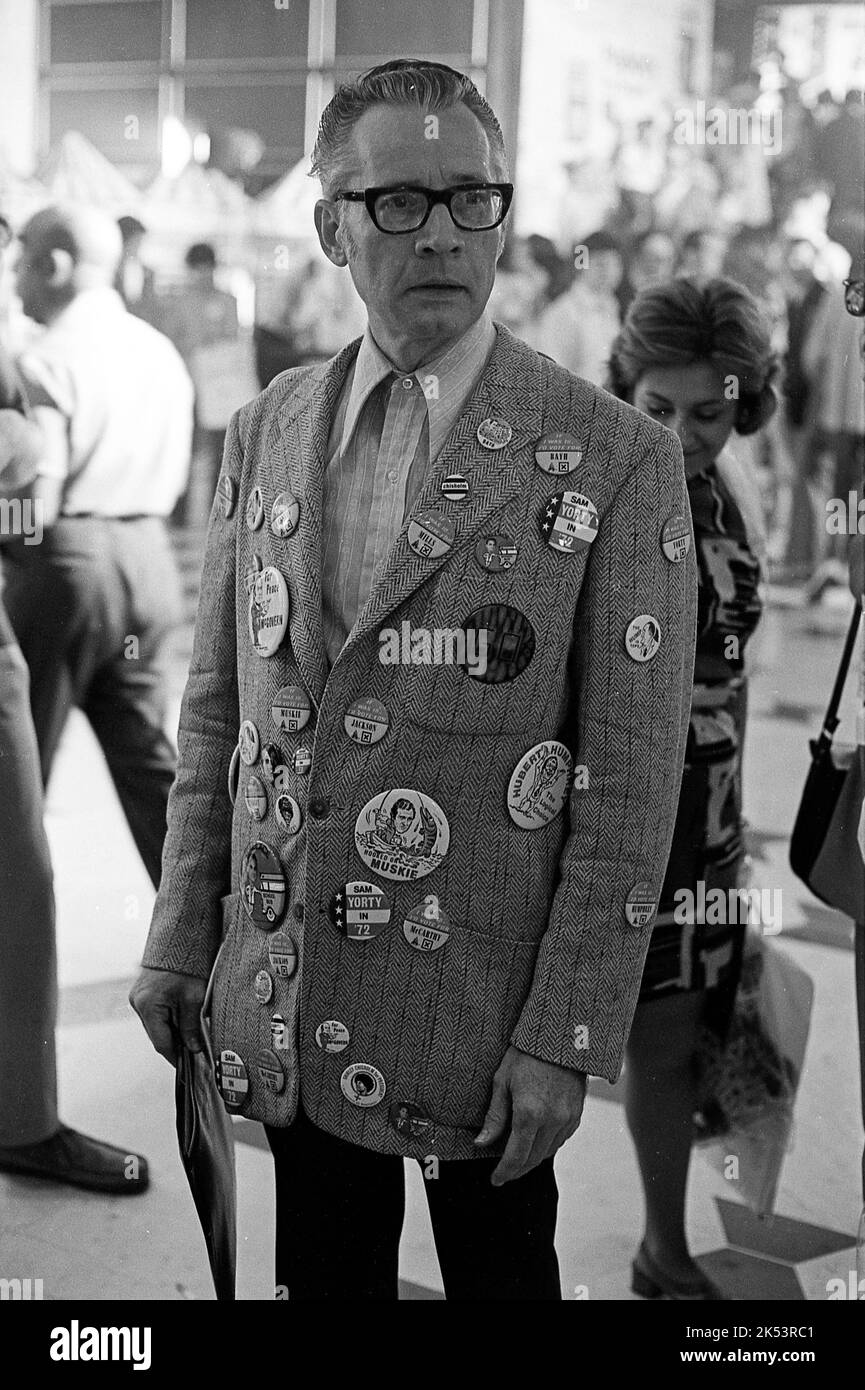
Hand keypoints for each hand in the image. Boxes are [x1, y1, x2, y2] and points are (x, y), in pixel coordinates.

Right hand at [129, 967, 207, 1066]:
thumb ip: (191, 1026)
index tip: (189, 1066)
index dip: (176, 1056)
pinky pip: (155, 1013)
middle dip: (176, 1043)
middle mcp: (138, 1003)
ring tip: (192, 1034)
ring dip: (172, 1030)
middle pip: (157, 1034)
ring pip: (156, 1024)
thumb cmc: (188, 966)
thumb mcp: (194, 998)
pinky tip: (183, 1018)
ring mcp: (137, 997)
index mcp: (148, 1005)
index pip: (161, 1042)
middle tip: (194, 1051)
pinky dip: (168, 1018)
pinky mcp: (142, 992)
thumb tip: (193, 1049)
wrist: (180, 938)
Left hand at [474, 1045, 586, 1185]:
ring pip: (549, 1152)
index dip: (504, 1172)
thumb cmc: (526, 1053)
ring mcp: (567, 1118)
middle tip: (504, 1174)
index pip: (516, 1156)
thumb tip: (481, 1143)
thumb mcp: (502, 1081)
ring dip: (533, 1159)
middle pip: (533, 1159)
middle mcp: (552, 1120)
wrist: (561, 1035)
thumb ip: (494, 1116)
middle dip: (517, 1170)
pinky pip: (561, 1139)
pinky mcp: (577, 1113)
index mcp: (529, 1113)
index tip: (495, 1180)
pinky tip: (537, 1141)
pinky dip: (548, 1146)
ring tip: (518, 1159)